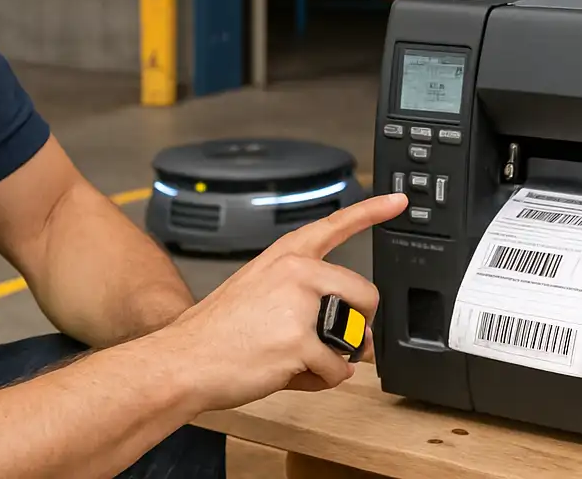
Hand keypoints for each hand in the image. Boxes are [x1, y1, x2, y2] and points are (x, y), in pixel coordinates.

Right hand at [157, 191, 407, 411]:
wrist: (183, 360)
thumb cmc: (217, 331)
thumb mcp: (258, 291)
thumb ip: (305, 297)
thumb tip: (351, 329)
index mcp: (286, 257)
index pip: (337, 225)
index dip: (373, 210)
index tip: (398, 200)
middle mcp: (296, 272)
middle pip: (365, 295)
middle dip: (358, 326)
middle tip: (331, 343)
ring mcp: (299, 304)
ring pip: (353, 337)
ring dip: (334, 358)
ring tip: (295, 359)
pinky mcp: (299, 340)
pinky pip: (336, 370)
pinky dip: (320, 381)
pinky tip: (290, 374)